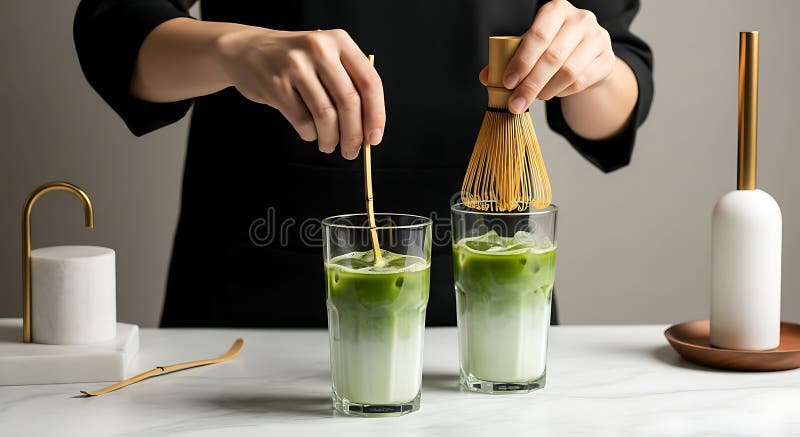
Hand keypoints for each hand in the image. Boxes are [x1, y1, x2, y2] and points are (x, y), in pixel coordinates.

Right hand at [215, 28, 384, 158]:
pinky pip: (303, 121)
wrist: (246, 51)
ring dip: (331, 138)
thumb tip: (368, 130)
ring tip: (329, 144)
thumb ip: (349, 85)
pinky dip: (310, 134)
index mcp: (340, 41)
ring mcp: (296, 65)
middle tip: (352, 151)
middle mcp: (320, 49)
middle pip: (349, 102)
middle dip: (354, 135)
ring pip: (326, 115)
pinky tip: (310, 133)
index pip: (369, 82)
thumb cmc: (294, 62)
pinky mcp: (276, 84)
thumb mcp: (326, 58)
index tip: (374, 138)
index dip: (376, 115)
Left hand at [479, 0, 615, 113]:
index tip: (507, 82)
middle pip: (552, 57)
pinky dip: (562, 92)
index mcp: (556, 10)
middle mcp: (580, 19)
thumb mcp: (530, 47)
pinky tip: (554, 91)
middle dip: (530, 84)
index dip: (521, 60)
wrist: (587, 56)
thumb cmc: (552, 47)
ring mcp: (597, 38)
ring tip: (536, 96)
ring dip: (546, 90)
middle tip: (516, 103)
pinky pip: (580, 82)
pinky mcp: (606, 60)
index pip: (537, 34)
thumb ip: (508, 59)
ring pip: (568, 72)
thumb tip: (486, 77)